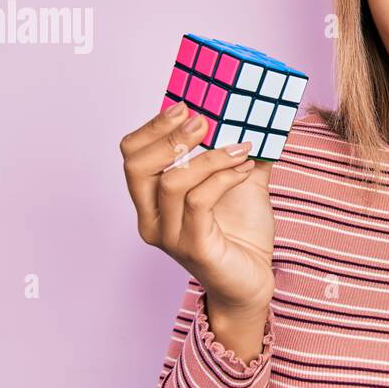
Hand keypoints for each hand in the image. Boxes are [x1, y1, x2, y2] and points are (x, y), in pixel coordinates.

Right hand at [120, 102, 275, 311]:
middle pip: (136, 167)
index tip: (185, 106)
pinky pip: (199, 202)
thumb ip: (239, 150)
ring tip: (240, 147)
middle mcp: (152, 219)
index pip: (132, 155)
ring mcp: (170, 236)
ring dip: (209, 157)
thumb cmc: (241, 234)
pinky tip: (245, 168)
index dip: (153, 126)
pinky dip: (223, 178)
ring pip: (172, 182)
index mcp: (152, 201)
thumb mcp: (240, 182)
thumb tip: (257, 113)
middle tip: (204, 120)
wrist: (253, 281)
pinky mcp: (194, 248)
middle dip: (170, 136)